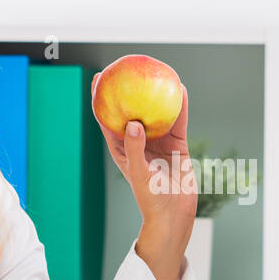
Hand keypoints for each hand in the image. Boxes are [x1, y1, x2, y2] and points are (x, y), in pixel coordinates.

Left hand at [92, 76, 196, 234]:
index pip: (106, 118)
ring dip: (156, 93)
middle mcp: (139, 141)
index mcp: (121, 147)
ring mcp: (158, 141)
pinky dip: (179, 105)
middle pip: (131, 108)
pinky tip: (181, 89)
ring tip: (157, 72)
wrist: (174, 213)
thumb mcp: (138, 173)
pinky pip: (177, 119)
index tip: (98, 77)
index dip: (100, 97)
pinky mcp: (177, 144)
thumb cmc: (150, 198)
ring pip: (156, 111)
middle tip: (128, 66)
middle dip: (129, 88)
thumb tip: (133, 122)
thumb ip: (134, 148)